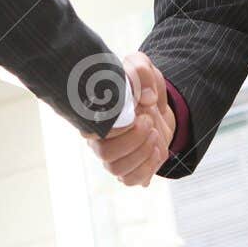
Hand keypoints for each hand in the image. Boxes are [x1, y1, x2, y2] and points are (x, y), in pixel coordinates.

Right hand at [86, 52, 174, 187]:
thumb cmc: (140, 86)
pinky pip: (130, 180)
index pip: (90, 130)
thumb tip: (146, 98)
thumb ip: (141, 71)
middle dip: (133, 140)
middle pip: (104, 153)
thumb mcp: (142, 67)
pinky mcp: (126, 169)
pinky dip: (148, 167)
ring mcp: (110, 157)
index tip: (137, 113)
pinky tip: (157, 150)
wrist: (156, 105)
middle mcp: (97, 139)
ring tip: (155, 135)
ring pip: (116, 169)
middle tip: (150, 122)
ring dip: (142, 153)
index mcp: (93, 116)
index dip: (115, 127)